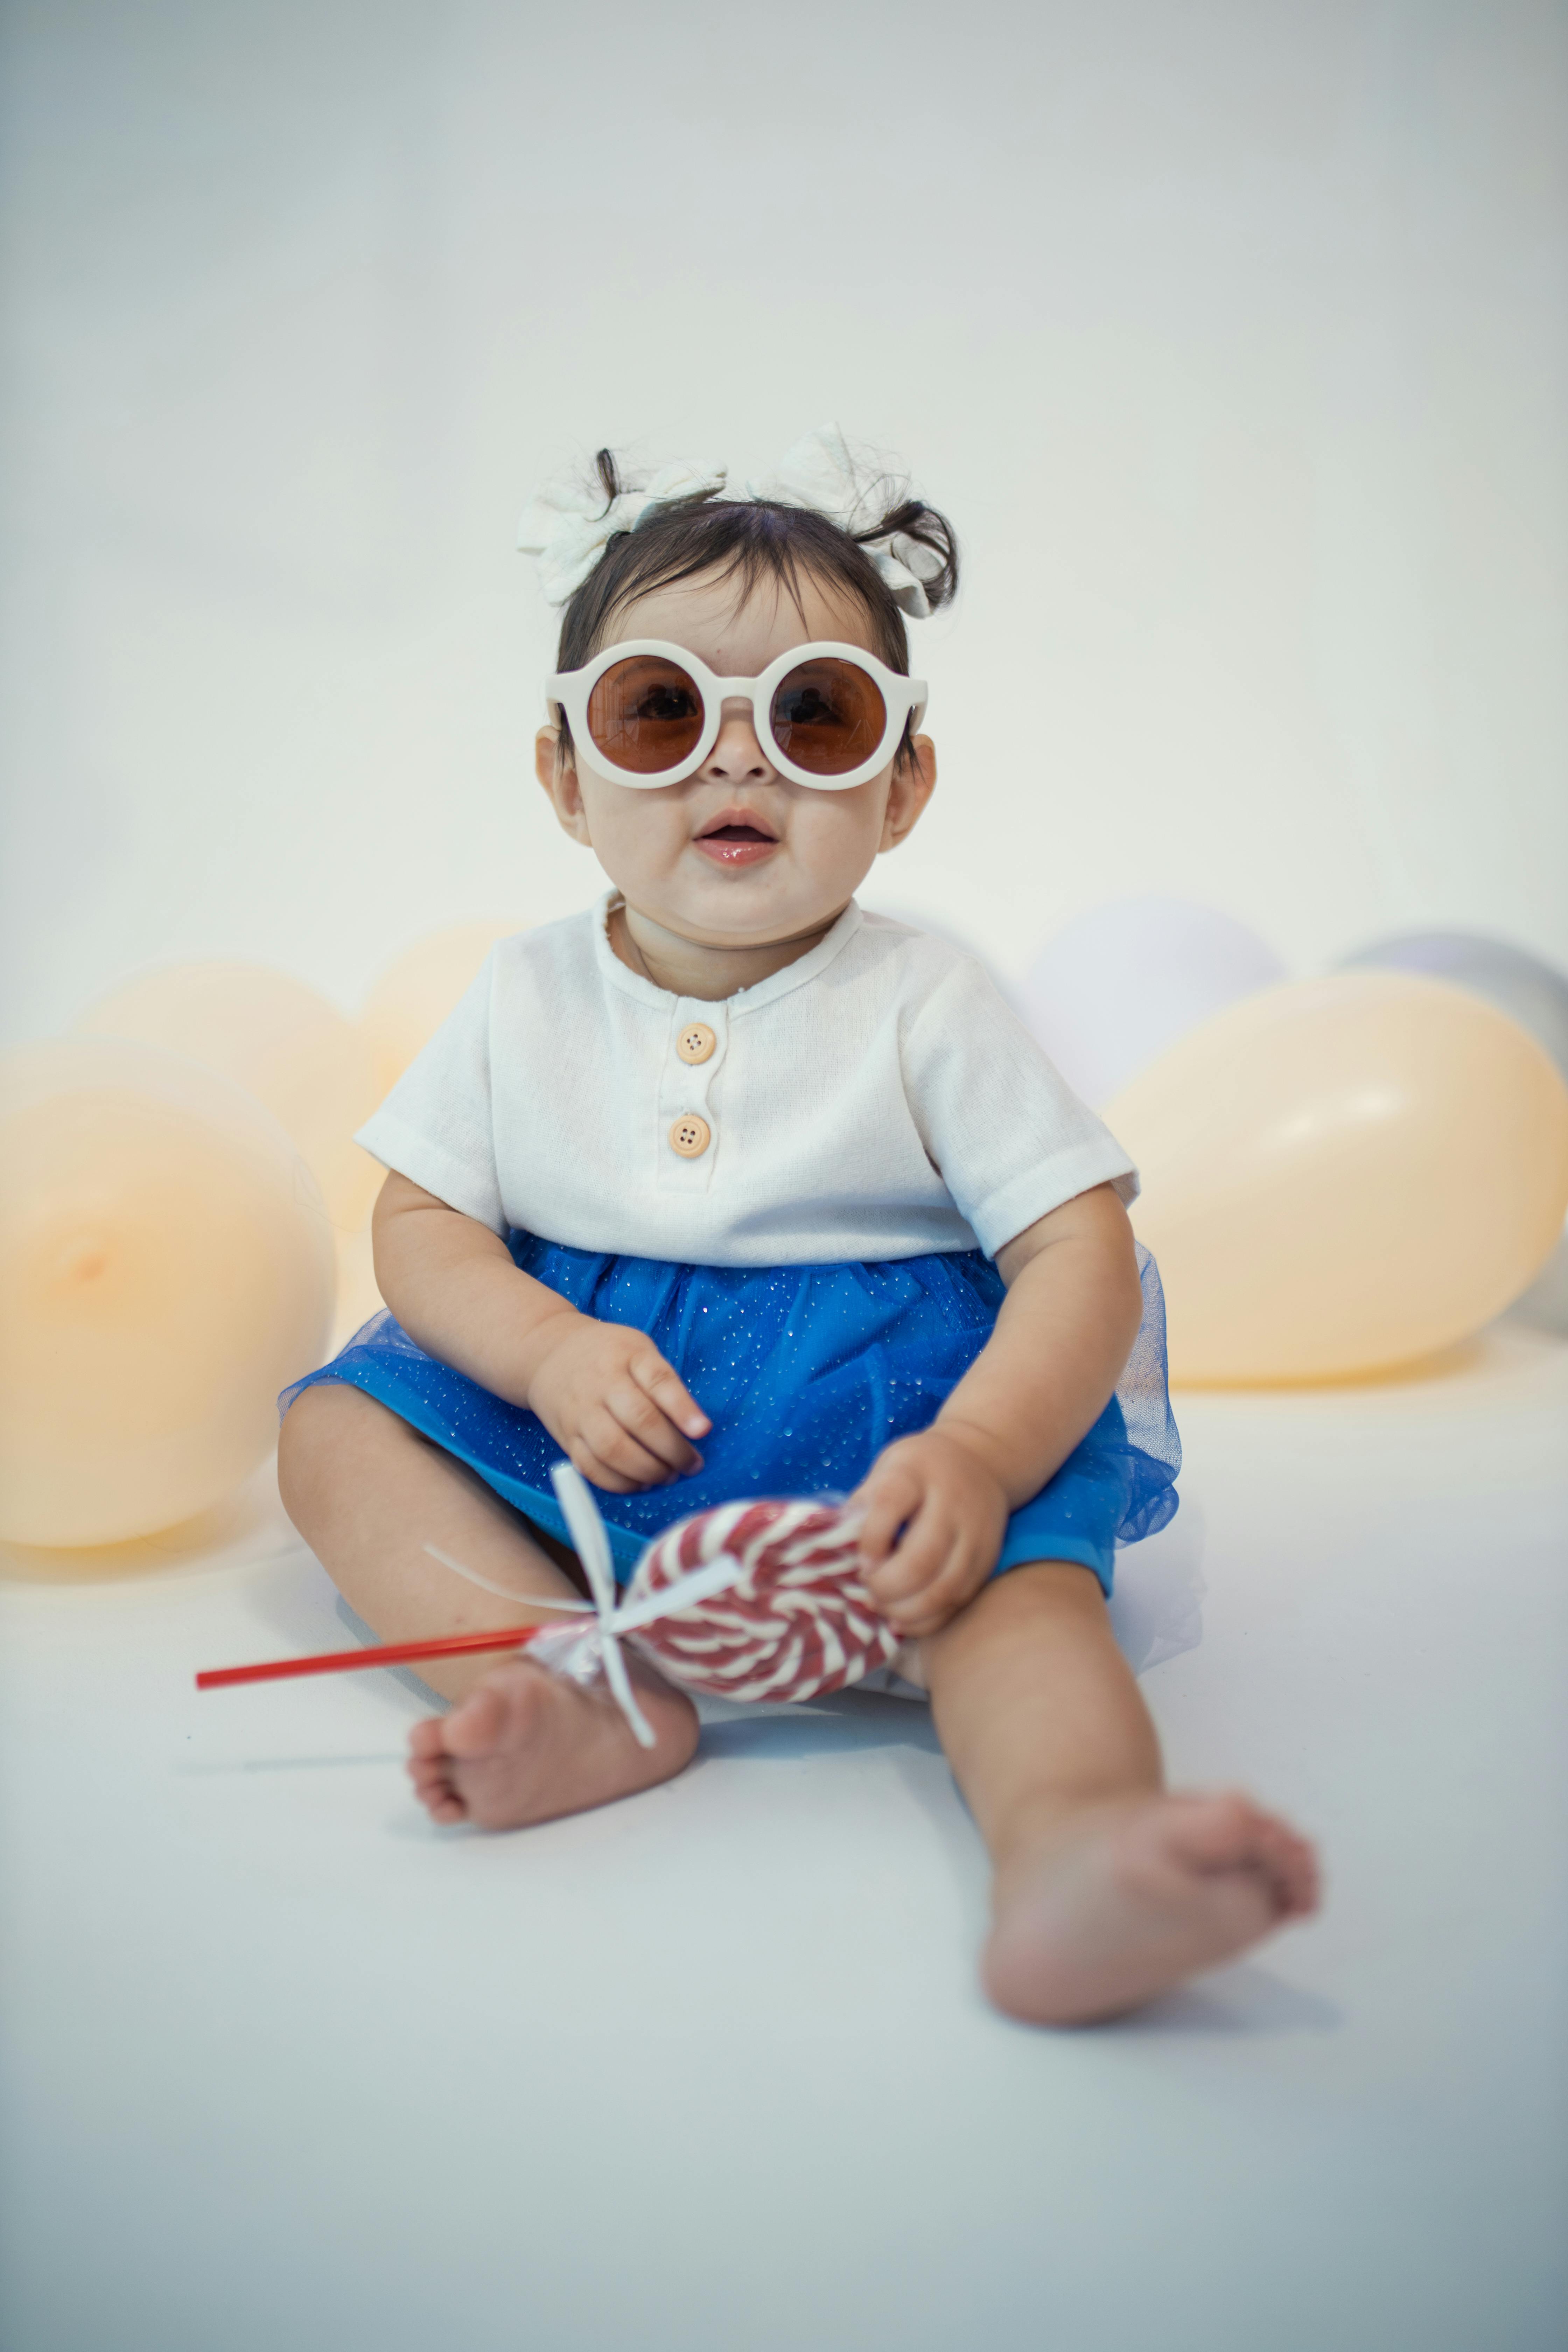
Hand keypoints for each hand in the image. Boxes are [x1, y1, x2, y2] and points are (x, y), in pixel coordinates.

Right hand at [524, 1312, 710, 1494]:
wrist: (549, 1356)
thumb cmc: (608, 1355)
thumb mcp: (639, 1350)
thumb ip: (666, 1383)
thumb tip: (696, 1426)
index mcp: (626, 1357)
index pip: (658, 1381)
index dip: (682, 1409)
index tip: (703, 1431)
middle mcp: (600, 1385)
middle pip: (639, 1420)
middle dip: (671, 1450)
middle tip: (691, 1464)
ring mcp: (580, 1413)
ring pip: (613, 1449)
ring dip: (647, 1470)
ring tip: (667, 1475)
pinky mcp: (567, 1438)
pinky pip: (591, 1468)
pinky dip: (619, 1483)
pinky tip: (639, 1483)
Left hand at [851, 1426, 1009, 1638]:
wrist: (979, 1461)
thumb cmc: (917, 1472)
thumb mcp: (885, 1471)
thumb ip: (861, 1506)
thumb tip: (834, 1551)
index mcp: (915, 1472)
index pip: (889, 1505)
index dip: (869, 1541)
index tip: (859, 1564)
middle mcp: (951, 1502)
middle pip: (921, 1557)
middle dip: (887, 1586)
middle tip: (868, 1590)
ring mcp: (975, 1533)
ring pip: (945, 1587)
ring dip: (907, 1609)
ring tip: (883, 1608)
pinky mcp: (987, 1560)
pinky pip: (959, 1600)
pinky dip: (929, 1619)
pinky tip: (905, 1619)